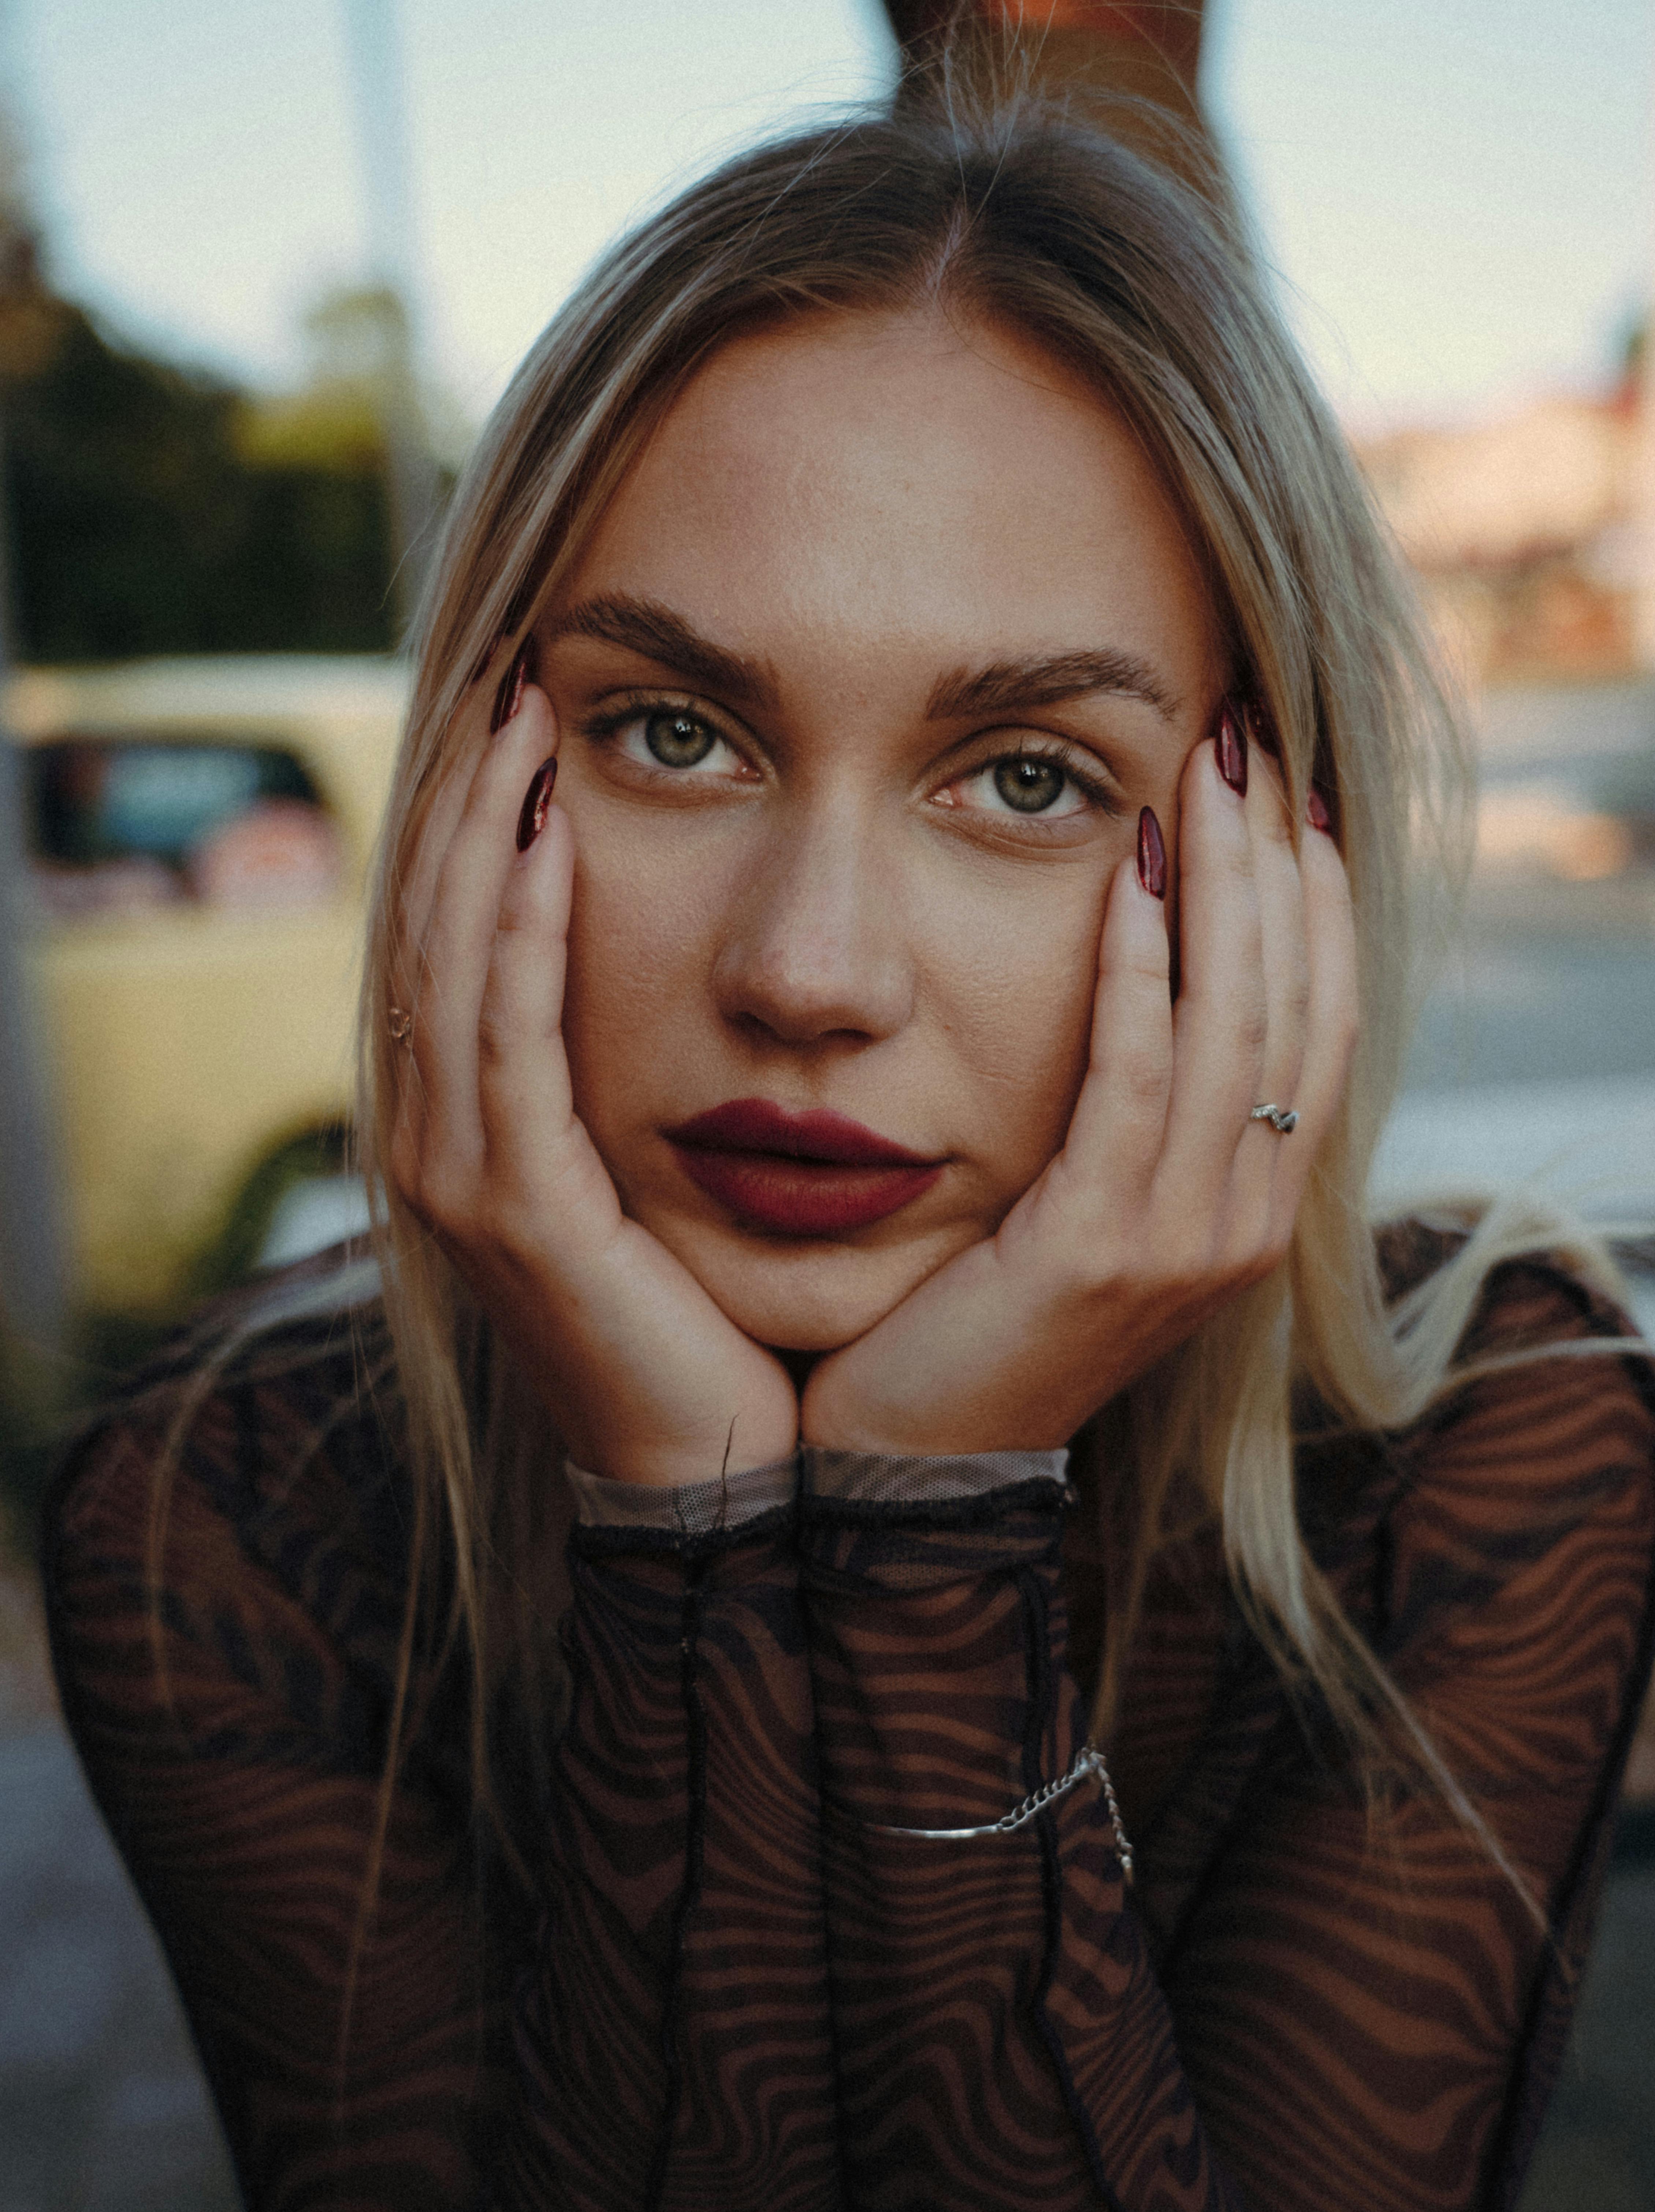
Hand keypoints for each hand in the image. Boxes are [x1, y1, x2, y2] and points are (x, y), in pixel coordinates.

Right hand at [388, 670, 798, 1484]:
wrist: (718, 1465)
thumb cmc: (705, 1312)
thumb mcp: (652, 1167)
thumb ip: (625, 1072)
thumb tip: (665, 961)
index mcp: (472, 1127)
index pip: (457, 940)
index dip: (478, 824)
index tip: (524, 713)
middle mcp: (440, 1143)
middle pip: (438, 930)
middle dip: (469, 802)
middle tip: (512, 679)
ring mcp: (463, 1180)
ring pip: (457, 967)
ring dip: (488, 839)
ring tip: (524, 724)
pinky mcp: (519, 1211)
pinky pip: (510, 1044)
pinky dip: (526, 938)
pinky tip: (556, 847)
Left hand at [800, 727, 1357, 1453]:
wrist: (916, 1462)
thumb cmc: (980, 1314)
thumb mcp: (1081, 1203)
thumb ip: (1133, 1111)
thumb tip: (1146, 974)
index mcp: (1254, 1206)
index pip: (1320, 1021)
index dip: (1313, 900)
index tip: (1284, 791)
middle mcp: (1246, 1221)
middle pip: (1295, 1004)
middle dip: (1276, 862)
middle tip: (1246, 739)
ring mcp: (1188, 1240)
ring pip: (1235, 1025)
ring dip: (1223, 886)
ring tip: (1202, 772)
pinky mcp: (1102, 1247)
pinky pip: (1137, 1077)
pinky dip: (1141, 971)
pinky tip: (1130, 879)